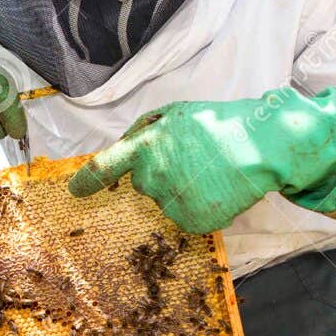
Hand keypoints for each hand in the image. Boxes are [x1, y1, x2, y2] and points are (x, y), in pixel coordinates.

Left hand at [66, 89, 335, 232]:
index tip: (75, 191)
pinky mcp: (192, 221)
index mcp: (144, 147)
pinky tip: (217, 190)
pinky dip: (200, 208)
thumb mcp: (174, 114)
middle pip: (144, 185)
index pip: (103, 168)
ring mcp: (171, 202)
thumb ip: (143, 133)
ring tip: (210, 173)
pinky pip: (187, 217)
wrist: (260, 146)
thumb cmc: (217, 126)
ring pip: (167, 202)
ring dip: (182, 191)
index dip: (86, 181)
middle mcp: (152, 177)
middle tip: (193, 160)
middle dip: (161, 174)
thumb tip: (122, 151)